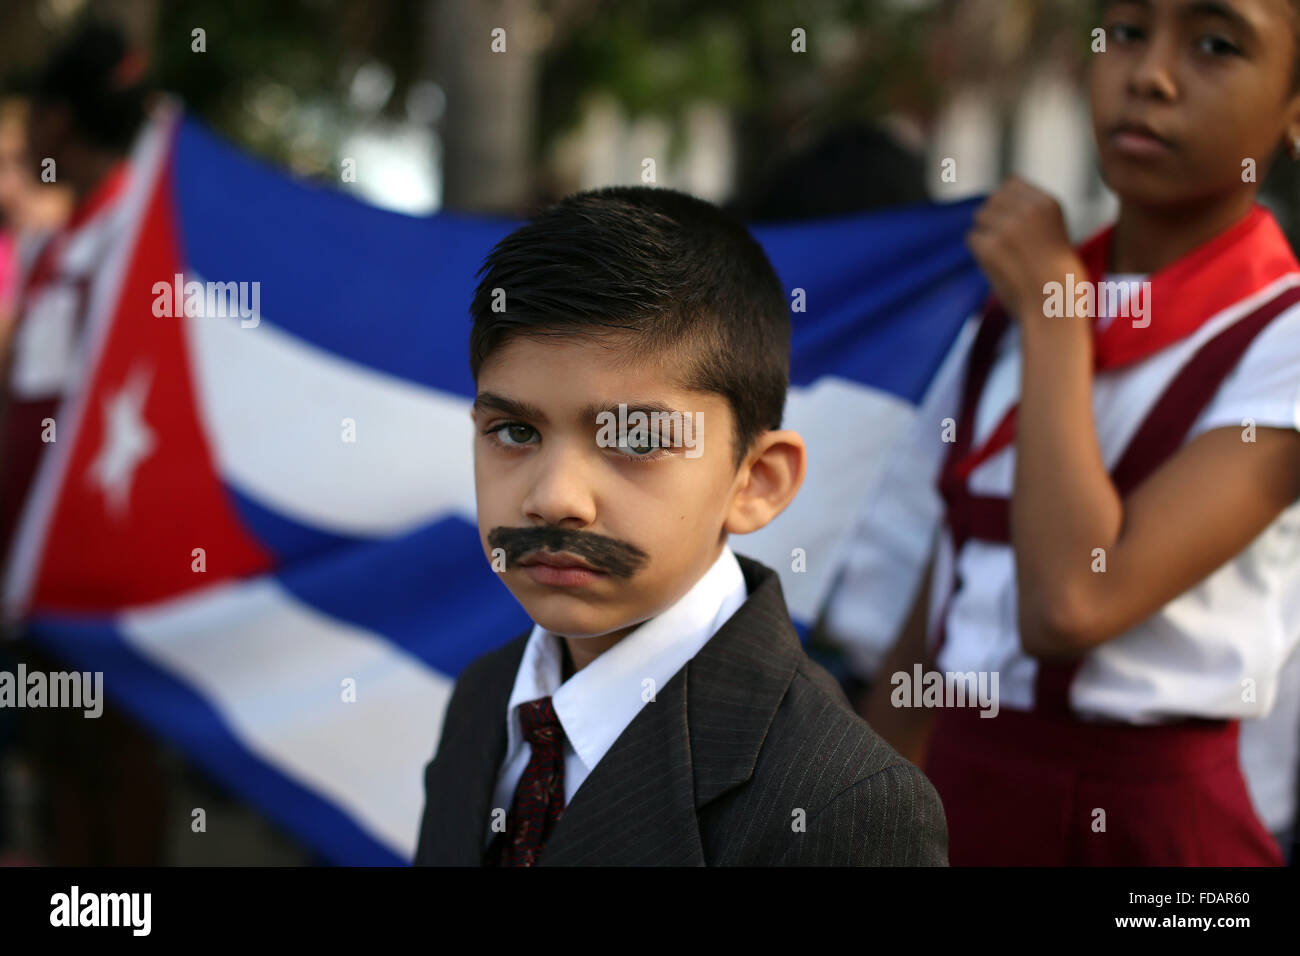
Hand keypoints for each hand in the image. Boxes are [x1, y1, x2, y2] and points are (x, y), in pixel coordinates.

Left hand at [967, 177, 1085, 322]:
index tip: (1015, 227)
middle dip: (994, 219)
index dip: (1008, 204)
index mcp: (1047, 203)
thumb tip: (992, 203)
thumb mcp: (1052, 232)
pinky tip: (997, 266)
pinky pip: (972, 238)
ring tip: (1005, 256)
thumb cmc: (1054, 275)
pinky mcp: (990, 245)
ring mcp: (1008, 227)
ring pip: (980, 217)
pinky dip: (979, 253)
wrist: (1053, 305)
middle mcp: (1028, 209)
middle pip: (992, 200)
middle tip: (1008, 246)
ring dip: (986, 235)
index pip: (1011, 184)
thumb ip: (1028, 213)